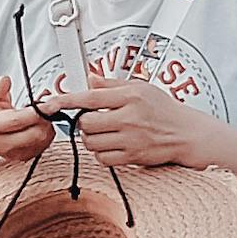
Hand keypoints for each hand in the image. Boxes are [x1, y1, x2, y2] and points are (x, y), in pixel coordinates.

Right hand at [0, 79, 55, 193]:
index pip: (17, 120)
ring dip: (48, 124)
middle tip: (50, 103)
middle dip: (46, 117)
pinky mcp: (24, 156)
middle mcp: (0, 143)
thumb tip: (4, 82)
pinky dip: (47, 132)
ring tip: (41, 111)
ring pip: (42, 140)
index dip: (37, 111)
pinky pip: (45, 145)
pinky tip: (40, 122)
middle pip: (34, 134)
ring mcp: (13, 153)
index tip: (51, 102)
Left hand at [61, 69, 231, 182]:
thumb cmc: (165, 109)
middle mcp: (129, 117)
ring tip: (104, 132)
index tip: (49, 103)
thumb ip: (112, 85)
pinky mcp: (132, 157)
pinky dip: (101, 153)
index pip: (90, 97)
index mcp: (130, 96)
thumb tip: (89, 79)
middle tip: (92, 120)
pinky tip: (111, 145)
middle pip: (86, 123)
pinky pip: (103, 158)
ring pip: (92, 142)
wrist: (187, 134)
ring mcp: (131, 139)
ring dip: (91, 139)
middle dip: (83, 123)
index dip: (65, 100)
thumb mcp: (141, 88)